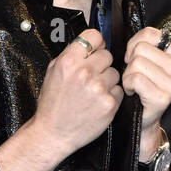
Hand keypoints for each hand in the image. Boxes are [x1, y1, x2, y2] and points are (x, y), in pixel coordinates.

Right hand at [29, 27, 122, 162]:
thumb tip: (92, 43)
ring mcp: (98, 88)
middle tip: (91, 77)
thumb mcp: (53, 72)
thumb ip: (71, 55)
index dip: (96, 43)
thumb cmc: (52, 104)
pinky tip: (97, 102)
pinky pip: (118, 90)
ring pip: (115, 73)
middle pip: (107, 55)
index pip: (94, 36)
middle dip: (101, 65)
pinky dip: (111, 95)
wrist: (53, 133)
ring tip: (92, 92)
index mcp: (69, 62)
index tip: (95, 50)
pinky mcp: (109, 104)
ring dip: (107, 81)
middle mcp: (84, 73)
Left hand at [122, 27, 170, 139]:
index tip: (137, 57)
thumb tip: (135, 44)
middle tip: (136, 74)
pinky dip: (127, 85)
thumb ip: (145, 43)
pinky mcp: (161, 98)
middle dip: (131, 61)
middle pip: (141, 48)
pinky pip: (135, 79)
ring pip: (137, 62)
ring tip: (135, 84)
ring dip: (128, 74)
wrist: (144, 117)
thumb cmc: (144, 85)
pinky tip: (133, 91)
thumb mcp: (149, 59)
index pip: (151, 33)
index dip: (136, 44)